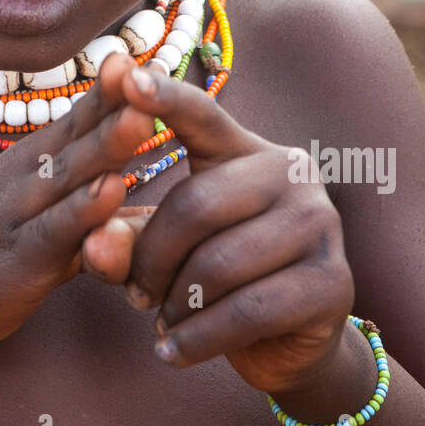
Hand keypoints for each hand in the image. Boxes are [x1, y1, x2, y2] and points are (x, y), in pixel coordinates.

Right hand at [0, 53, 157, 355]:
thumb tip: (161, 212)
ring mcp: (22, 213)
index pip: (84, 115)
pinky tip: (109, 191)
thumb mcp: (46, 218)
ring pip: (70, 175)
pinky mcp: (19, 258)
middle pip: (82, 134)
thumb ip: (98, 210)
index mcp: (41, 159)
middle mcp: (31, 175)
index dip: (114, 88)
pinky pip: (54, 231)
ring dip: (107, 146)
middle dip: (118, 103)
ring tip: (142, 119)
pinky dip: (82, 211)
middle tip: (151, 71)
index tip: (144, 55)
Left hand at [102, 64, 354, 394]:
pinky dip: (198, 338)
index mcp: (245, 150)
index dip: (165, 97)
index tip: (128, 75)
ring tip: (162, 322)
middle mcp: (291, 173)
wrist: (286, 342)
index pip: (202, 115)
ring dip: (176, 303)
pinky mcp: (333, 282)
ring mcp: (320, 224)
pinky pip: (246, 311)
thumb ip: (123, 239)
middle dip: (152, 258)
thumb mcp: (162, 252)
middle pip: (197, 204)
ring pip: (220, 264)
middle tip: (134, 295)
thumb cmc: (213, 278)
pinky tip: (173, 350)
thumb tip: (91, 242)